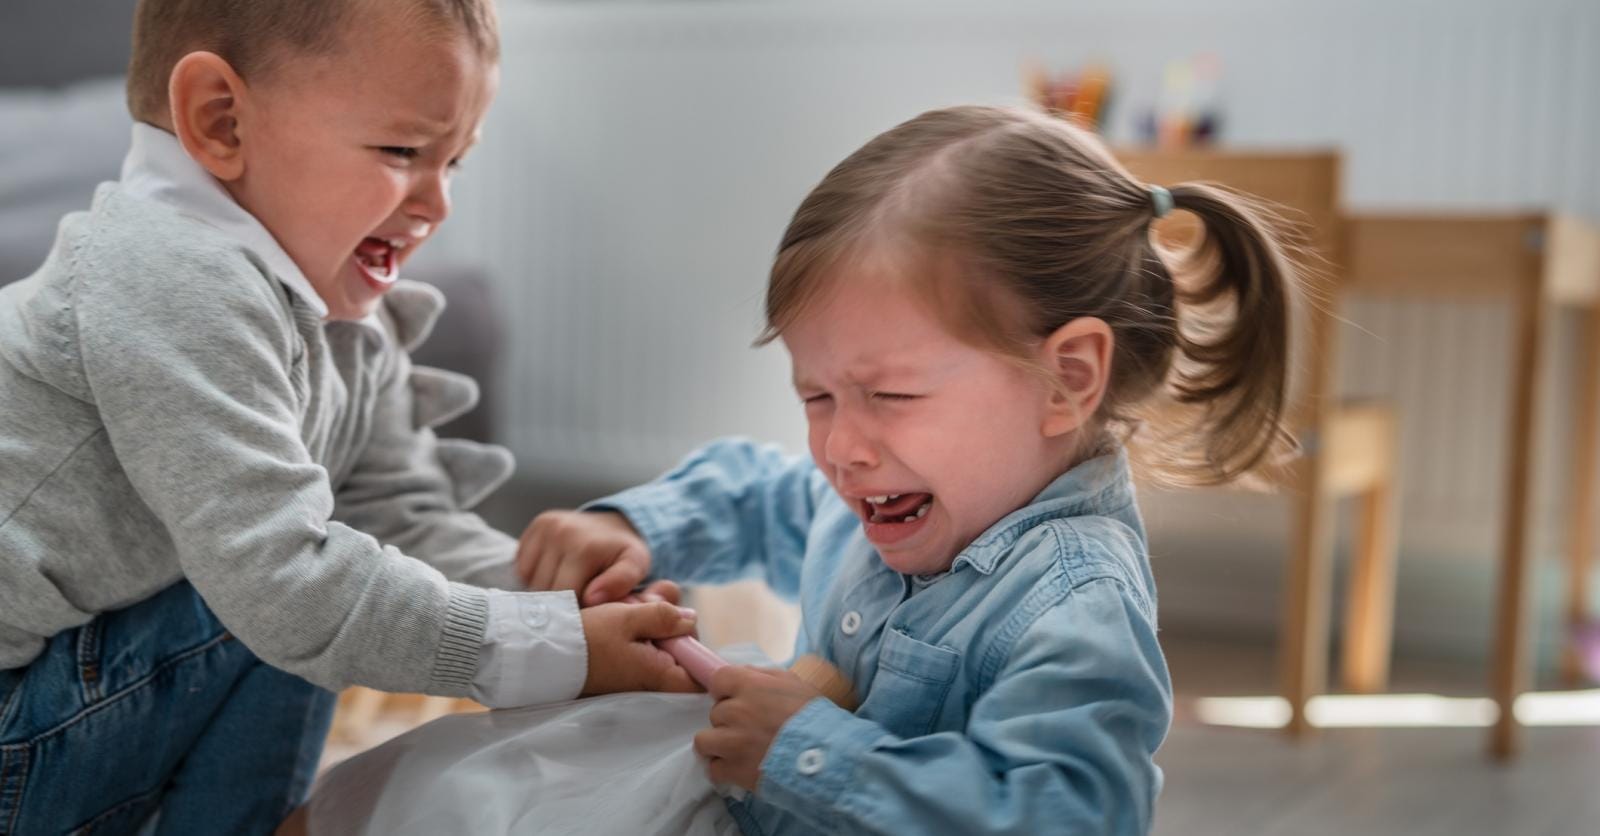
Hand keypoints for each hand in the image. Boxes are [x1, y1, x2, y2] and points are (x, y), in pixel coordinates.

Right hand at [517, 510, 652, 604]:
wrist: (613, 524)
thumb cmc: (622, 552)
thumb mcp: (636, 566)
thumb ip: (620, 583)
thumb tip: (592, 598)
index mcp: (585, 547)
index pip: (565, 596)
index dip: (576, 609)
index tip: (588, 607)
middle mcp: (560, 533)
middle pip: (544, 589)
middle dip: (559, 601)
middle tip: (577, 598)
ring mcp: (544, 529)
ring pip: (529, 581)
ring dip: (544, 590)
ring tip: (566, 585)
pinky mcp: (533, 528)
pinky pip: (521, 568)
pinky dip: (534, 577)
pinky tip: (554, 574)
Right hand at [579, 600, 699, 695]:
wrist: (546, 654)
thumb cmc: (587, 638)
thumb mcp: (629, 618)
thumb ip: (665, 617)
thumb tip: (691, 619)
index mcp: (660, 674)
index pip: (700, 675)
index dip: (699, 649)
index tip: (682, 625)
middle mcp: (652, 682)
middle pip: (682, 653)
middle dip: (672, 622)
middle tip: (652, 601)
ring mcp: (637, 676)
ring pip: (662, 646)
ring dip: (654, 620)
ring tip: (634, 602)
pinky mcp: (623, 668)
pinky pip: (643, 647)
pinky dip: (638, 628)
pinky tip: (625, 610)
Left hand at [693, 666, 824, 790]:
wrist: (827, 756)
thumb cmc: (815, 717)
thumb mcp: (795, 684)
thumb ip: (765, 676)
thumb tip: (743, 674)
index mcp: (750, 686)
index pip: (718, 679)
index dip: (725, 690)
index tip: (735, 699)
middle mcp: (736, 711)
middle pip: (715, 712)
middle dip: (729, 720)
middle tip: (750, 729)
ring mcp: (732, 742)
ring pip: (704, 741)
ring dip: (718, 746)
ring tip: (737, 751)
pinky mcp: (734, 770)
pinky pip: (713, 769)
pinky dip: (725, 771)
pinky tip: (740, 769)